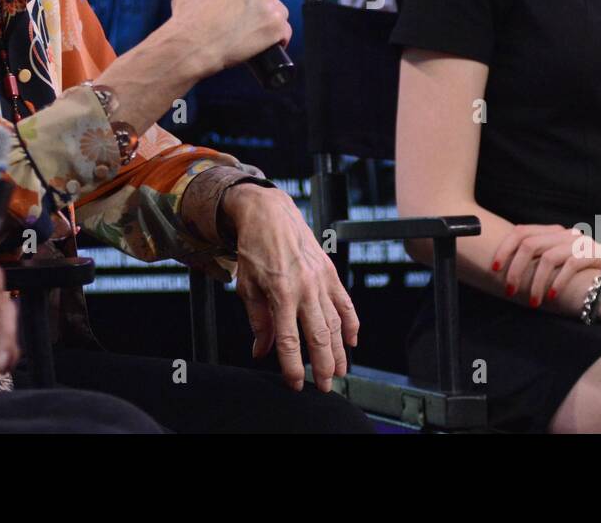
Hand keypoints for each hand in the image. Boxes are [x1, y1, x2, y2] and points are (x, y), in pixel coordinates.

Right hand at [169, 0, 291, 74]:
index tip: (237, 4)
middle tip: (241, 22)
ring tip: (250, 35)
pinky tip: (267, 45)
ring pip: (277, 11)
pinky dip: (277, 40)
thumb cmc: (188, 22)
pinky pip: (285, 32)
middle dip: (257, 7)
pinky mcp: (277, 26)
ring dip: (268, 21)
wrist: (192, 46)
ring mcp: (269, 3)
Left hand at [225, 184, 359, 391]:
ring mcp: (321, 280)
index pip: (289, 340)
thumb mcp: (247, 287)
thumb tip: (261, 351)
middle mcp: (305, 288)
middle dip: (323, 366)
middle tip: (325, 386)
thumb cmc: (255, 249)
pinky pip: (345, 303)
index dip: (292, 366)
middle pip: (319, 336)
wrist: (270, 214)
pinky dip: (351, 323)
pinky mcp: (330, 272)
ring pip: (336, 323)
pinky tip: (353, 340)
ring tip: (341, 371)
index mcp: (281, 293)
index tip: (294, 384)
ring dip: (340, 351)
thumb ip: (258, 321)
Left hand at [492, 224, 600, 307]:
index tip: (494, 268)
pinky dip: (558, 282)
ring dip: (536, 283)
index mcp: (551, 231)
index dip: (504, 249)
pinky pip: (570, 265)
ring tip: (533, 302)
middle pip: (530, 244)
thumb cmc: (575, 277)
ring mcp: (581, 242)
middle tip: (510, 290)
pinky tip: (551, 297)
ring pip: (548, 258)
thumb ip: (534, 259)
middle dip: (516, 269)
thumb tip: (498, 269)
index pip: (521, 231)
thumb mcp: (552, 264)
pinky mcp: (595, 254)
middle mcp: (565, 233)